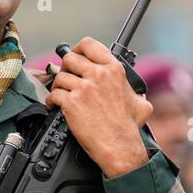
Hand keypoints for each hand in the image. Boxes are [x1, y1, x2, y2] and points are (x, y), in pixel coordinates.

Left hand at [44, 38, 152, 177]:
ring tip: (62, 94)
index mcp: (114, 70)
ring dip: (58, 86)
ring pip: (60, 77)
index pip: (89, 45)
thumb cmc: (128, 128)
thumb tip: (131, 90)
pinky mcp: (71, 103)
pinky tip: (56, 105)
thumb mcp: (139, 102)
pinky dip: (52, 101)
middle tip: (67, 77)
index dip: (78, 50)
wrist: (119, 146)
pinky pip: (54, 94)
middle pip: (70, 58)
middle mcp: (98, 75)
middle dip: (66, 68)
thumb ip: (132, 90)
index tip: (75, 56)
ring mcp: (84, 89)